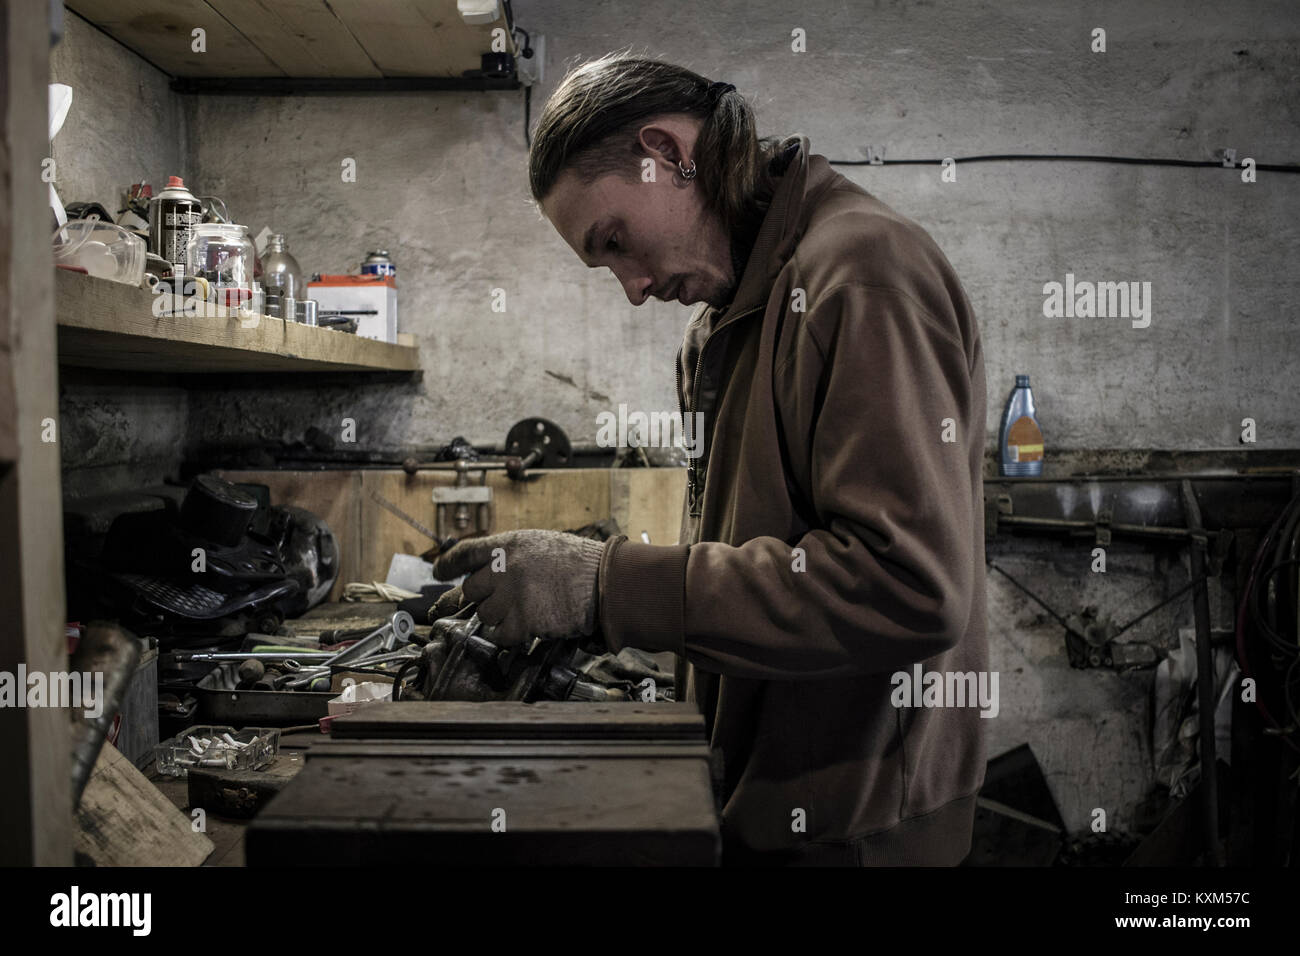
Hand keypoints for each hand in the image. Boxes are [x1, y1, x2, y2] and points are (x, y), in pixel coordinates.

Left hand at [430, 530, 606, 646]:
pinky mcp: (521, 620)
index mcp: (509, 544)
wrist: (606, 581)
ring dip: (500, 618)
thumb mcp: (542, 546)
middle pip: (471, 590)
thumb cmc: (581, 564)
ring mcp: (511, 595)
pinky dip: (510, 636)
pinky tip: (528, 628)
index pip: (465, 552)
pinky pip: (500, 635)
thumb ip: (513, 557)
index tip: (438, 572)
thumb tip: (488, 574)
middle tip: (474, 606)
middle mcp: (504, 568)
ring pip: (485, 615)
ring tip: (526, 612)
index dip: (448, 564)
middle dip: (474, 600)